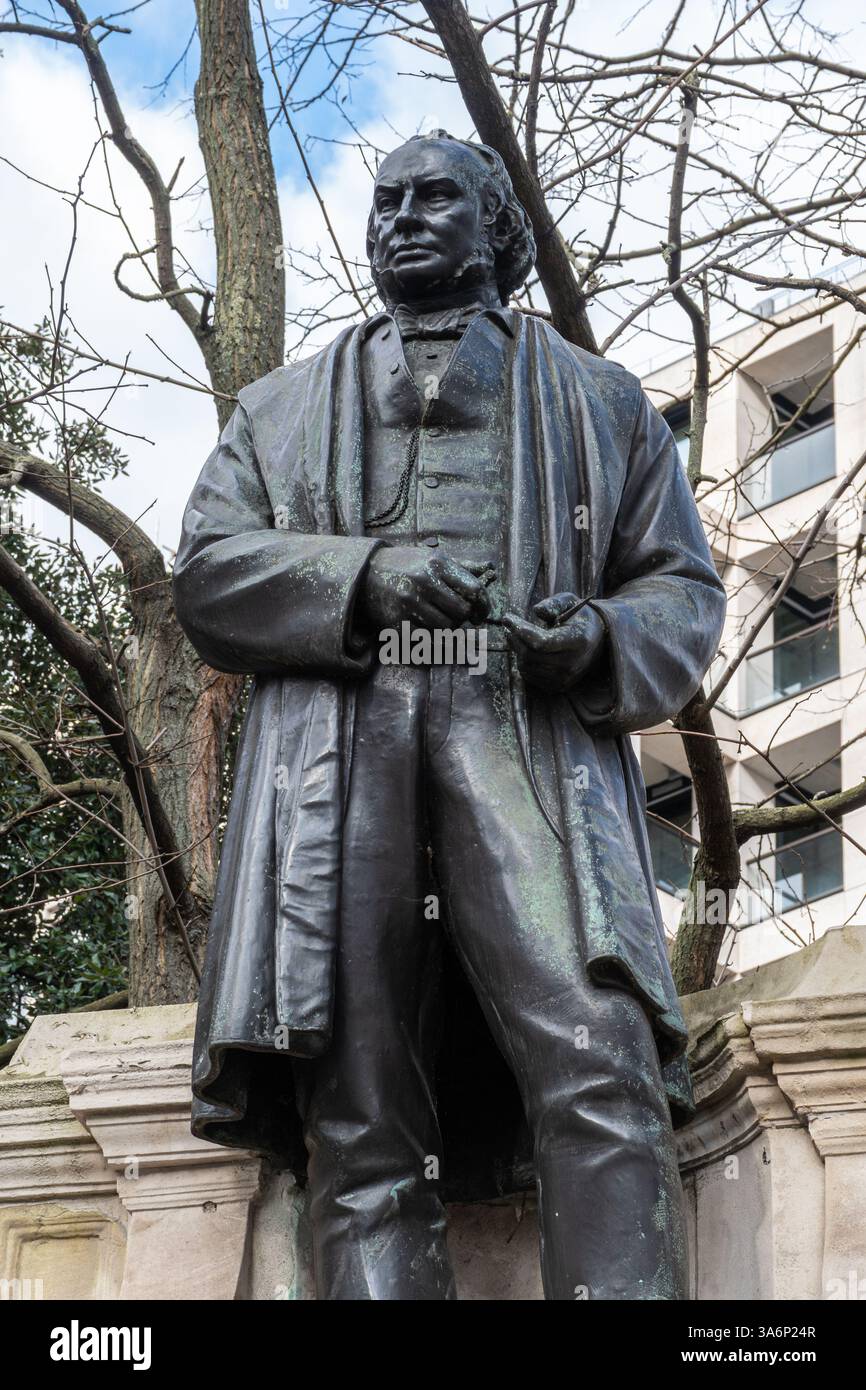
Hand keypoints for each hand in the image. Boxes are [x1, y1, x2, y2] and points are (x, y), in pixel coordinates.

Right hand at [359, 546, 491, 632]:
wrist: (365, 573)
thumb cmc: (405, 565)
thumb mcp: (431, 558)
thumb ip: (461, 566)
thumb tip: (489, 568)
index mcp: (437, 564)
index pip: (474, 590)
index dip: (483, 605)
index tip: (480, 613)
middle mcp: (424, 582)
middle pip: (462, 612)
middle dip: (463, 618)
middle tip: (456, 617)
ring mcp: (409, 603)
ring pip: (446, 628)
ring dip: (447, 629)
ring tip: (438, 620)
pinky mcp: (397, 622)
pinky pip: (427, 640)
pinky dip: (431, 639)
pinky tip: (426, 630)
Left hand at [502, 593, 605, 692]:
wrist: (597, 640)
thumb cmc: (579, 618)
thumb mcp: (569, 601)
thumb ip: (553, 603)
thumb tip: (536, 610)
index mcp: (578, 641)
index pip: (541, 642)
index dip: (520, 630)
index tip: (507, 618)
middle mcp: (573, 663)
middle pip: (531, 656)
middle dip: (515, 639)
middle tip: (509, 627)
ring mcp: (566, 677)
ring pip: (527, 667)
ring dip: (517, 650)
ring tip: (516, 636)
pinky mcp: (559, 686)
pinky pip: (530, 676)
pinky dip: (523, 662)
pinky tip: (525, 649)